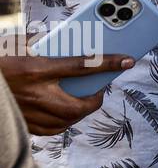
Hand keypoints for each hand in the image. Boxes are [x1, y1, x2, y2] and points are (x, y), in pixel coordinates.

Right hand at [0, 50, 133, 135]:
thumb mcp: (19, 43)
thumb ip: (46, 41)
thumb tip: (73, 38)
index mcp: (37, 70)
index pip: (83, 66)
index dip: (109, 63)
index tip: (128, 60)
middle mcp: (35, 95)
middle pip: (80, 105)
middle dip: (96, 99)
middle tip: (101, 89)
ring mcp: (28, 114)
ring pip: (68, 121)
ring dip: (81, 111)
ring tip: (87, 100)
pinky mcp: (23, 125)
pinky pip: (52, 129)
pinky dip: (64, 121)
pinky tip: (67, 111)